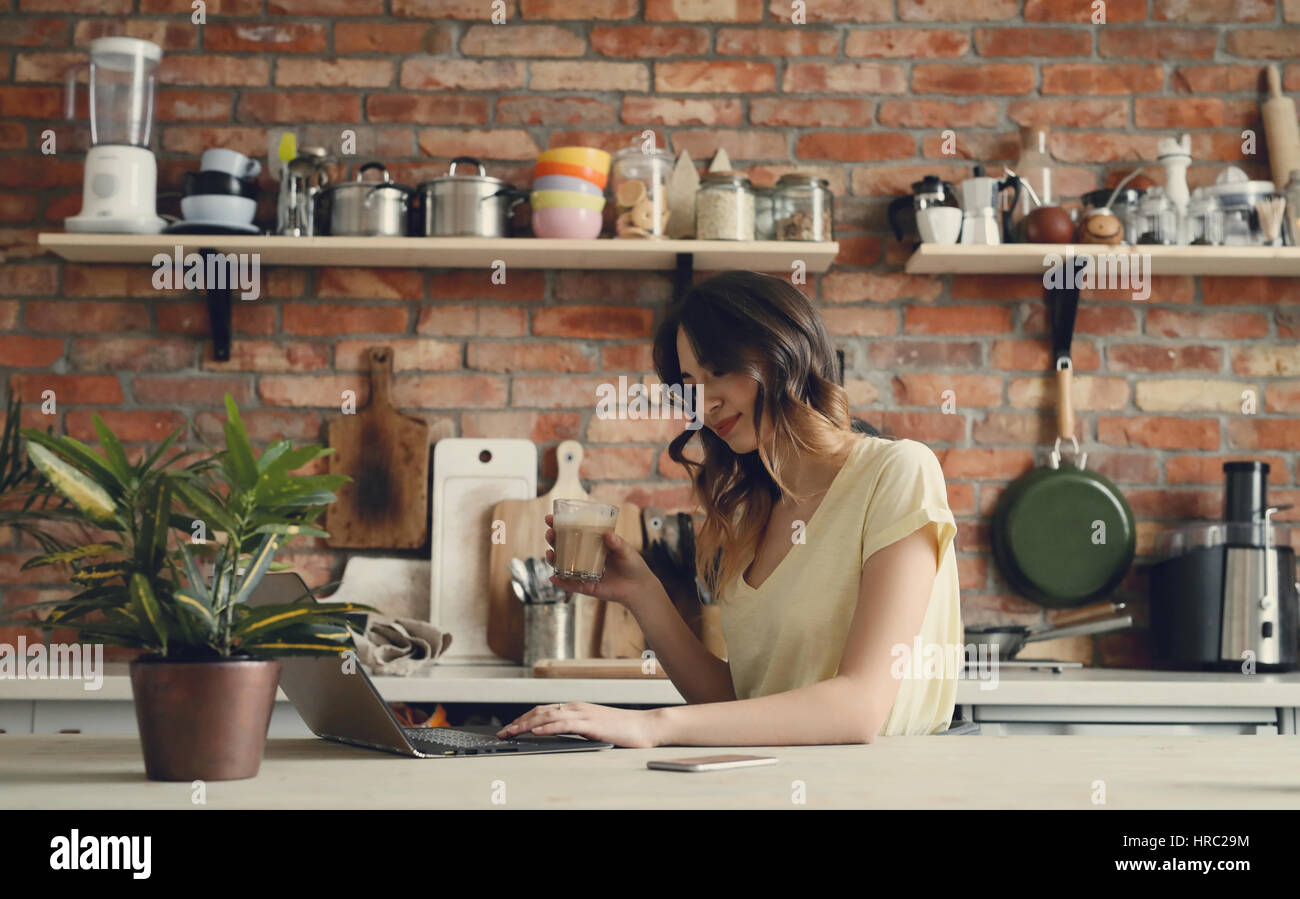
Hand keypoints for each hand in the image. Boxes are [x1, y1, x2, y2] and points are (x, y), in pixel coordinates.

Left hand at [497, 702, 661, 747]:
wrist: (645, 726)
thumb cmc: (622, 729)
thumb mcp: (593, 728)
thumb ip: (575, 729)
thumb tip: (556, 735)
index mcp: (575, 708)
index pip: (543, 711)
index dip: (523, 719)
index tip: (509, 729)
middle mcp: (576, 707)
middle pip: (540, 712)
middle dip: (518, 722)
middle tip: (502, 733)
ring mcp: (583, 714)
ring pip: (548, 716)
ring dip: (527, 724)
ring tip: (512, 732)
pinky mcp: (591, 724)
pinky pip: (565, 725)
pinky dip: (548, 727)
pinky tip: (536, 732)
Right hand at [544, 513, 661, 610]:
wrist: (638, 587)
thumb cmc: (632, 564)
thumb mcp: (626, 550)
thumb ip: (617, 543)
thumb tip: (608, 535)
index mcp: (592, 543)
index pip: (573, 532)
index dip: (559, 525)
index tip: (550, 518)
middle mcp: (584, 556)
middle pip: (563, 546)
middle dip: (553, 539)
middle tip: (550, 533)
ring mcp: (583, 571)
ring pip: (562, 565)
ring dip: (552, 559)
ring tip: (550, 553)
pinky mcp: (586, 587)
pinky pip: (570, 585)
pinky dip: (560, 582)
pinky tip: (553, 578)